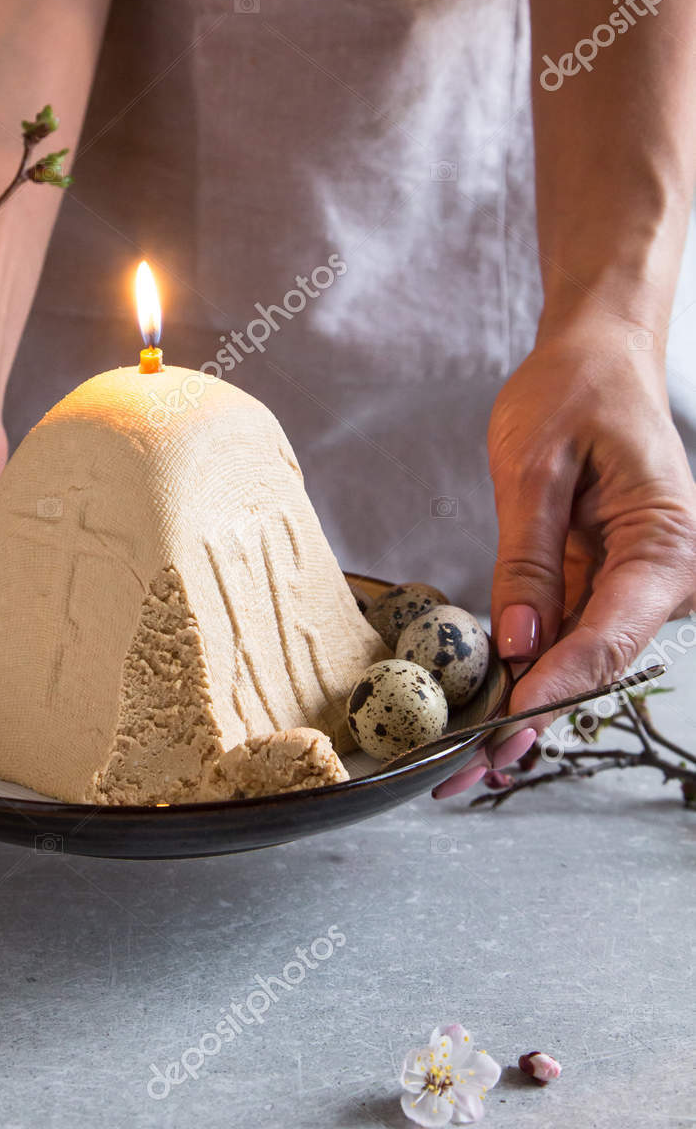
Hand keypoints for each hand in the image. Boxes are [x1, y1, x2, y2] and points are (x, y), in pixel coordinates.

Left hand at [436, 317, 695, 799]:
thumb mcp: (535, 467)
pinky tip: (482, 709)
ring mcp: (638, 584)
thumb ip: (527, 559)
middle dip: (529, 721)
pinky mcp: (607, 582)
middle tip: (465, 772)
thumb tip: (517, 643)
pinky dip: (526, 670)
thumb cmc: (576, 390)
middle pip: (595, 666)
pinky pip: (568, 635)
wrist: (599, 356)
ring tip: (462, 759)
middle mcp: (665, 577)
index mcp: (665, 546)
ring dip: (523, 708)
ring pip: (580, 662)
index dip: (552, 689)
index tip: (502, 730)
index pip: (607, 638)